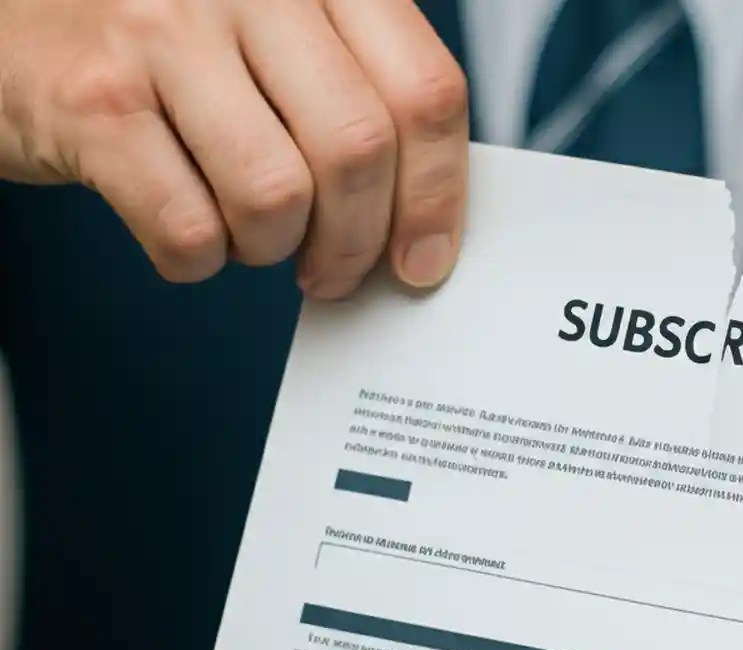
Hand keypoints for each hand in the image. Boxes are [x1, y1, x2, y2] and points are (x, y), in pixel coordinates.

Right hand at [0, 0, 468, 297]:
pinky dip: (198, 259)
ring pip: (277, 196)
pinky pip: (188, 229)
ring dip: (272, 247)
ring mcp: (163, 34)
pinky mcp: (93, 101)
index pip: (425, 90)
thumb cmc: (166, 39)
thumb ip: (358, 92)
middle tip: (335, 270)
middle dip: (357, 240)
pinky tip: (188, 228)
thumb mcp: (281, 32)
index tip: (426, 256)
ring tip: (249, 232)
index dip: (439, 194)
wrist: (19, 18)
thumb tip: (427, 216)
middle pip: (358, 148)